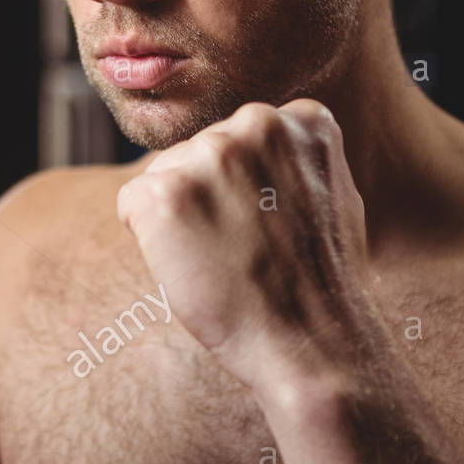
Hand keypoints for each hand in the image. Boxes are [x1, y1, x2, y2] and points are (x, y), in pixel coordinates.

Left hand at [116, 99, 379, 395]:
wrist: (310, 343)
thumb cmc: (319, 280)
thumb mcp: (333, 192)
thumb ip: (294, 154)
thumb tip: (261, 132)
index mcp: (301, 119)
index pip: (239, 137)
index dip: (246, 187)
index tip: (270, 223)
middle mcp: (254, 124)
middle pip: (196, 151)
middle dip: (207, 196)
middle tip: (243, 245)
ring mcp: (207, 157)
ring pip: (162, 174)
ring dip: (178, 216)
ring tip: (222, 256)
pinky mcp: (164, 194)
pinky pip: (131, 204)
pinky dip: (147, 237)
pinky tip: (189, 264)